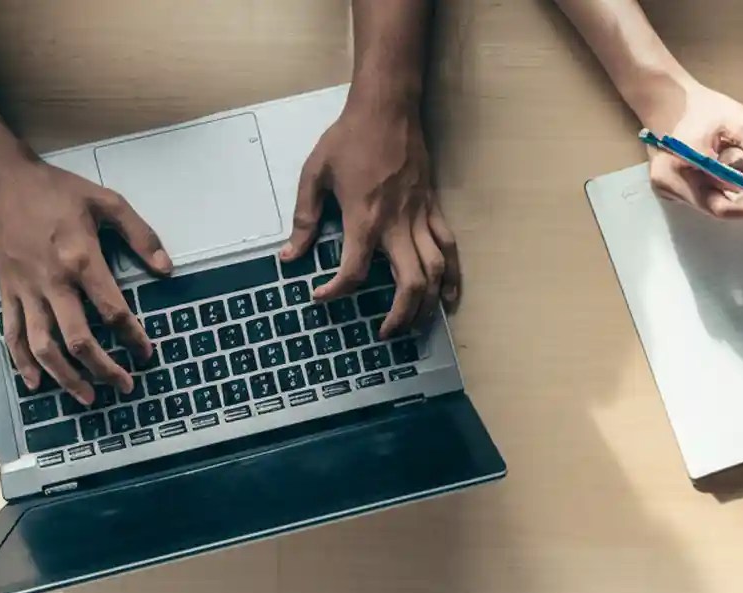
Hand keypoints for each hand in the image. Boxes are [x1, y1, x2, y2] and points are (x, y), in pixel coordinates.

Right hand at [0, 157, 172, 403]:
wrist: (1, 180)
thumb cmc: (56, 190)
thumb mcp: (106, 200)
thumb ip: (140, 235)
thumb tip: (166, 269)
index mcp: (81, 260)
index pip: (113, 311)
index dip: (133, 337)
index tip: (147, 353)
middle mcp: (52, 282)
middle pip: (79, 339)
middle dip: (104, 368)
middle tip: (125, 386)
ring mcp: (26, 290)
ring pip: (44, 346)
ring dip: (66, 377)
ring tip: (88, 397)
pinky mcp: (8, 292)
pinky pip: (13, 335)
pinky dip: (23, 363)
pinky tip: (36, 383)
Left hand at [280, 100, 459, 338]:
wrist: (387, 108)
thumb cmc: (348, 138)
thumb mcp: (314, 174)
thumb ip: (303, 219)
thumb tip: (290, 257)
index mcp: (364, 218)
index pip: (354, 271)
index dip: (336, 291)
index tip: (321, 297)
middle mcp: (397, 224)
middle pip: (409, 284)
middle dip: (399, 316)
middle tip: (384, 333)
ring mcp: (420, 217)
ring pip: (435, 272)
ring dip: (428, 304)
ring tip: (416, 324)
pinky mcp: (433, 209)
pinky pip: (448, 248)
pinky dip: (452, 276)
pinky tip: (448, 297)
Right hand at [645, 82, 742, 218]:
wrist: (672, 103)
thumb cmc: (707, 110)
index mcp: (685, 163)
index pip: (720, 202)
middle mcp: (669, 181)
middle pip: (714, 206)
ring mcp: (665, 187)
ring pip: (709, 201)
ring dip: (730, 190)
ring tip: (738, 163)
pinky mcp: (667, 188)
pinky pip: (700, 195)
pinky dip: (718, 186)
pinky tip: (722, 166)